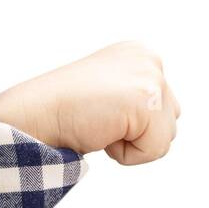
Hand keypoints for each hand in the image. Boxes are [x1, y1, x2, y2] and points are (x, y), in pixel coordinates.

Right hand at [0, 41, 181, 162]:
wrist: (37, 112)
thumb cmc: (67, 110)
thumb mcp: (111, 93)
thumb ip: (139, 96)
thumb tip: (171, 116)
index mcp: (141, 54)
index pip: (164, 109)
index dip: (132, 124)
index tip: (100, 111)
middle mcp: (150, 59)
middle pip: (171, 122)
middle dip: (138, 134)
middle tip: (100, 118)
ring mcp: (150, 76)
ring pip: (166, 138)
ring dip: (133, 144)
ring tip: (102, 124)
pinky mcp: (147, 100)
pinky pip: (155, 150)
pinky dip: (127, 154)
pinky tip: (103, 132)